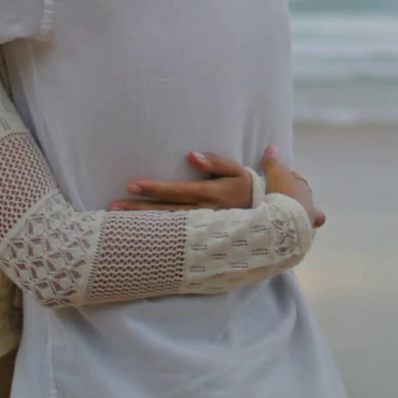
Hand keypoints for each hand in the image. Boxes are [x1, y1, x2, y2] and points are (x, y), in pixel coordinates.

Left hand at [112, 147, 326, 228]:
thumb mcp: (242, 173)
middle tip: (112, 210)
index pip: (178, 192)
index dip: (154, 189)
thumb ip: (218, 162)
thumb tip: (192, 155)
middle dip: (140, 212)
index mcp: (215, 196)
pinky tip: (146, 240)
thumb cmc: (261, 192)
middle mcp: (208, 216)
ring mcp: (208, 231)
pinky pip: (183, 240)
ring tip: (121, 225)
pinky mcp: (211, 242)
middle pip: (168, 214)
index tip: (130, 186)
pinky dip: (164, 239)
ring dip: (147, 226)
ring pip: (173, 229)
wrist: (285, 225)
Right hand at [261, 147, 327, 228]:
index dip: (290, 181)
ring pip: (304, 219)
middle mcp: (310, 208)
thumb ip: (274, 163)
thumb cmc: (284, 197)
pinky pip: (296, 235)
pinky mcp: (300, 240)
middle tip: (282, 203)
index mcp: (305, 191)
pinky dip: (291, 233)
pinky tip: (282, 236)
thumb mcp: (276, 175)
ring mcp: (307, 225)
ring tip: (281, 221)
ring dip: (295, 218)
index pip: (300, 183)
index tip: (278, 181)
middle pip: (306, 202)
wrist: (287, 225)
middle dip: (297, 202)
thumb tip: (272, 148)